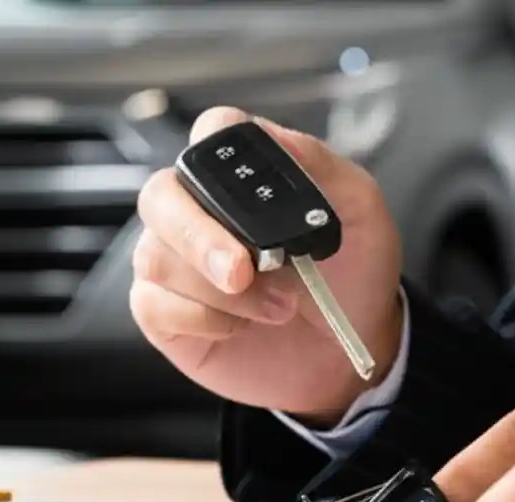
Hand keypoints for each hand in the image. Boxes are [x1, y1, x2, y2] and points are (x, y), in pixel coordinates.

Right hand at [131, 107, 403, 424]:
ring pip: (157, 256)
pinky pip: (153, 304)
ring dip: (220, 291)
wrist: (346, 354)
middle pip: (161, 195)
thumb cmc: (351, 278)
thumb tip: (279, 139)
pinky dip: (201, 319)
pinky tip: (239, 327)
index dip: (217, 148)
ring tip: (278, 308)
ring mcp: (175, 260)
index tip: (247, 188)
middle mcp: (198, 210)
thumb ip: (322, 167)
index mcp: (242, 175)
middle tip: (243, 271)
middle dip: (198, 236)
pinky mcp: (164, 310)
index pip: (211, 133)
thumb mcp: (361, 212)